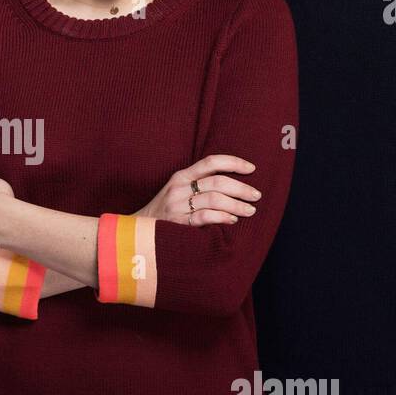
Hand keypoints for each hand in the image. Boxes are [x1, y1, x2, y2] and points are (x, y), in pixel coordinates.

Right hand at [137, 154, 258, 225]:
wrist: (139, 232)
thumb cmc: (164, 212)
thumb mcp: (177, 192)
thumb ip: (198, 185)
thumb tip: (233, 185)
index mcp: (181, 176)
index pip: (211, 162)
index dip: (233, 162)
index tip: (252, 168)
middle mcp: (179, 188)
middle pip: (217, 182)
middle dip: (241, 188)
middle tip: (256, 196)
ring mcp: (177, 205)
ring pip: (214, 198)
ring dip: (236, 204)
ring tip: (249, 210)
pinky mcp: (178, 223)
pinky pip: (205, 217)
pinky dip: (222, 217)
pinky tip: (232, 220)